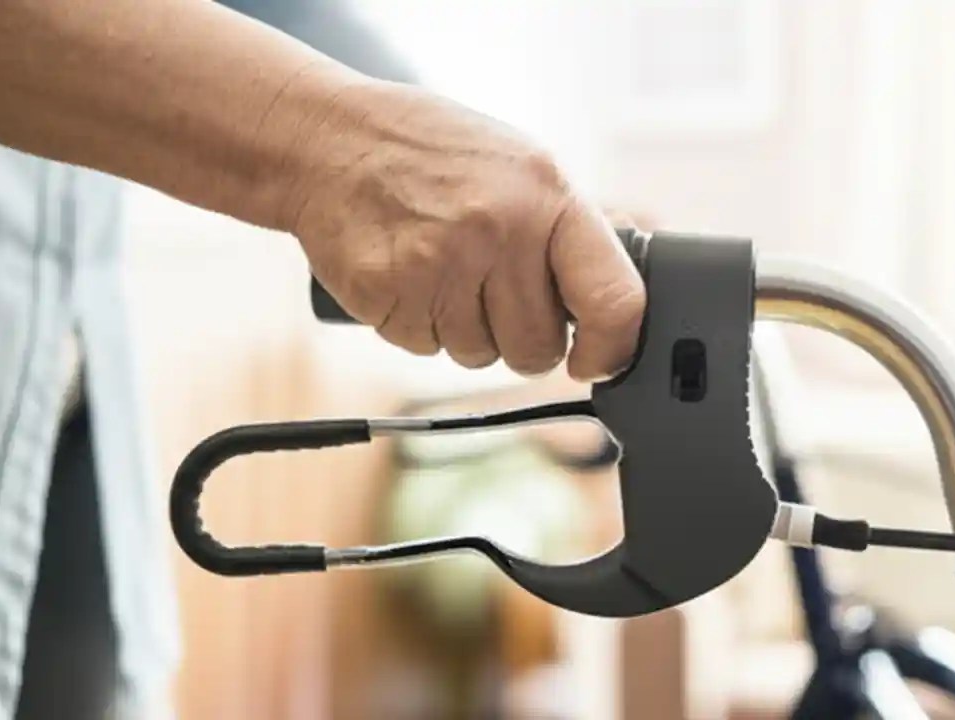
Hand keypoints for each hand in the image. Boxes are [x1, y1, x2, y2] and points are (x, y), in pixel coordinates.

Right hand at [290, 81, 643, 380]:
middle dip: (521, 335)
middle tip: (494, 291)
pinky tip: (411, 274)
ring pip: (480, 356)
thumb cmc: (436, 154)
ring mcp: (439, 265)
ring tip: (445, 268)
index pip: (613, 300)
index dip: (612, 348)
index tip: (596, 359)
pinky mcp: (388, 294)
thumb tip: (625, 295)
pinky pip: (427, 349)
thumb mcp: (522, 166)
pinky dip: (421, 324)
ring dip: (466, 329)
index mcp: (547, 196)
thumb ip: (571, 229)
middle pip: (537, 348)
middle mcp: (499, 230)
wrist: (329, 139)